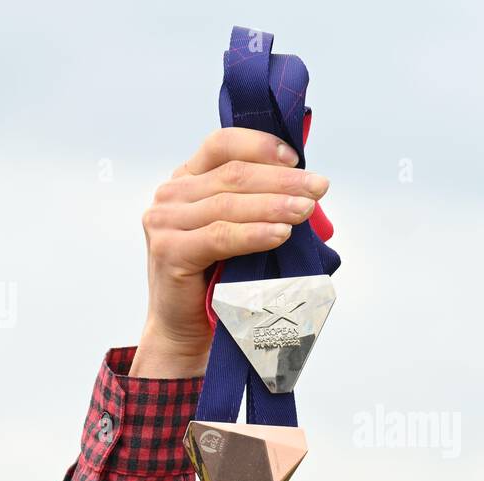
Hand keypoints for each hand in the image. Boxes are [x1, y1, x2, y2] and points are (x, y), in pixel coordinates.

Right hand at [132, 127, 330, 377]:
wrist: (187, 331)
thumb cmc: (221, 281)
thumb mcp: (242, 233)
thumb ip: (262, 205)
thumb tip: (310, 189)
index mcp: (187, 179)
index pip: (222, 145)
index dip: (260, 146)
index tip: (297, 159)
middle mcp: (171, 195)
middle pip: (233, 175)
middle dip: (282, 180)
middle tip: (318, 187)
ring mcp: (165, 221)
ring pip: (229, 204)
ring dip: (274, 205)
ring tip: (306, 209)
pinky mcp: (169, 251)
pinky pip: (221, 237)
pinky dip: (254, 234)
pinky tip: (281, 234)